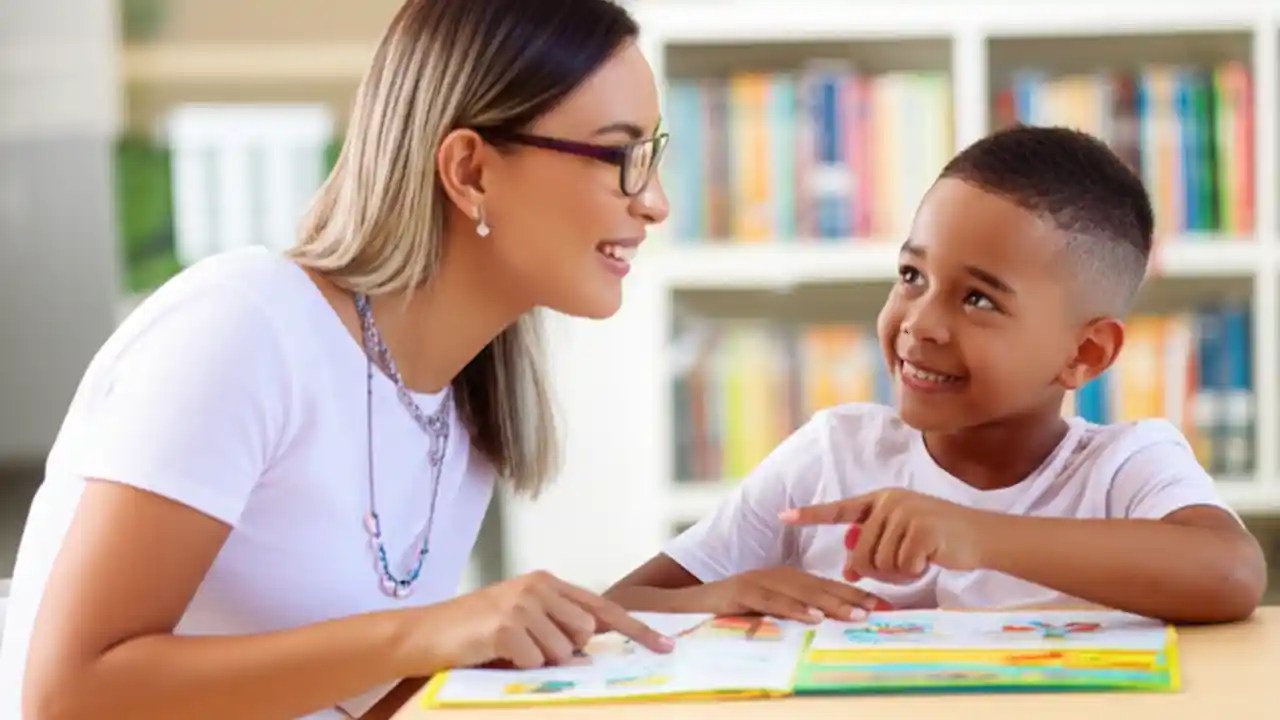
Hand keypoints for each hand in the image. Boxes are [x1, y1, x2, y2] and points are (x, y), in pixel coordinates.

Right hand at [421, 571, 674, 670]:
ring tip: (508, 650)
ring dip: (539, 661)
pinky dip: (520, 666)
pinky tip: (496, 653)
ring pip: (562, 651)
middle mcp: (537, 586)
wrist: (424, 633)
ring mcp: (521, 604)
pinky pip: (535, 661)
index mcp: (546, 583)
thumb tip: (590, 652)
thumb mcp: (522, 619)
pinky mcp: (505, 625)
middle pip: (585, 633)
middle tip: (530, 647)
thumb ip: (558, 626)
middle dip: (566, 650)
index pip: (602, 608)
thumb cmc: (476, 632)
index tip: (666, 647)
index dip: (636, 629)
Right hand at [693, 566, 886, 622]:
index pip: (823, 586)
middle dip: (850, 597)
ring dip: (829, 602)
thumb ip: (788, 614)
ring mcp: (756, 581)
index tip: (880, 607)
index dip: (852, 595)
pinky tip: (813, 617)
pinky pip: (771, 600)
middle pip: (818, 586)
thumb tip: (823, 626)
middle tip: (878, 610)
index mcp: (782, 579)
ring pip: (799, 591)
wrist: (682, 605)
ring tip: (855, 615)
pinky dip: (793, 608)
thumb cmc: (724, 612)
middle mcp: (773, 576)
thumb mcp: (762, 613)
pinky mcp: (739, 592)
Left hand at [780, 489, 989, 582]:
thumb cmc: (940, 539)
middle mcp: (890, 502)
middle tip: (905, 565)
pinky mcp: (920, 530)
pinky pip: (900, 568)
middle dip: (877, 570)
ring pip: (878, 563)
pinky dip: (914, 574)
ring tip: (919, 560)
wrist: (982, 536)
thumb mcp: (904, 537)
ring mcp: (905, 513)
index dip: (811, 514)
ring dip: (898, 574)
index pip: (840, 508)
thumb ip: (875, 547)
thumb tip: (849, 571)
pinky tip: (930, 561)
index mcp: (882, 500)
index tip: (783, 516)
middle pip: (860, 553)